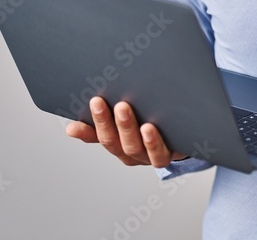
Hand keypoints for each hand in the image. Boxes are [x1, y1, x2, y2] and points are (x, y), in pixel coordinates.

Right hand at [65, 96, 185, 167]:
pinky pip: (157, 154)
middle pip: (113, 141)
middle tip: (99, 101)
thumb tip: (71, 126)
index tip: (82, 107)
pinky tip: (149, 128)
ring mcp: (147, 156)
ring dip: (126, 128)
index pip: (97, 135)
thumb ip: (105, 119)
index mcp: (116, 142)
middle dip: (105, 120)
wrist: (185, 136)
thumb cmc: (152, 120)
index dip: (86, 126)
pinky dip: (152, 142)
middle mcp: (129, 152)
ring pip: (133, 147)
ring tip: (123, 108)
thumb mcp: (128, 120)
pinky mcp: (166, 156)